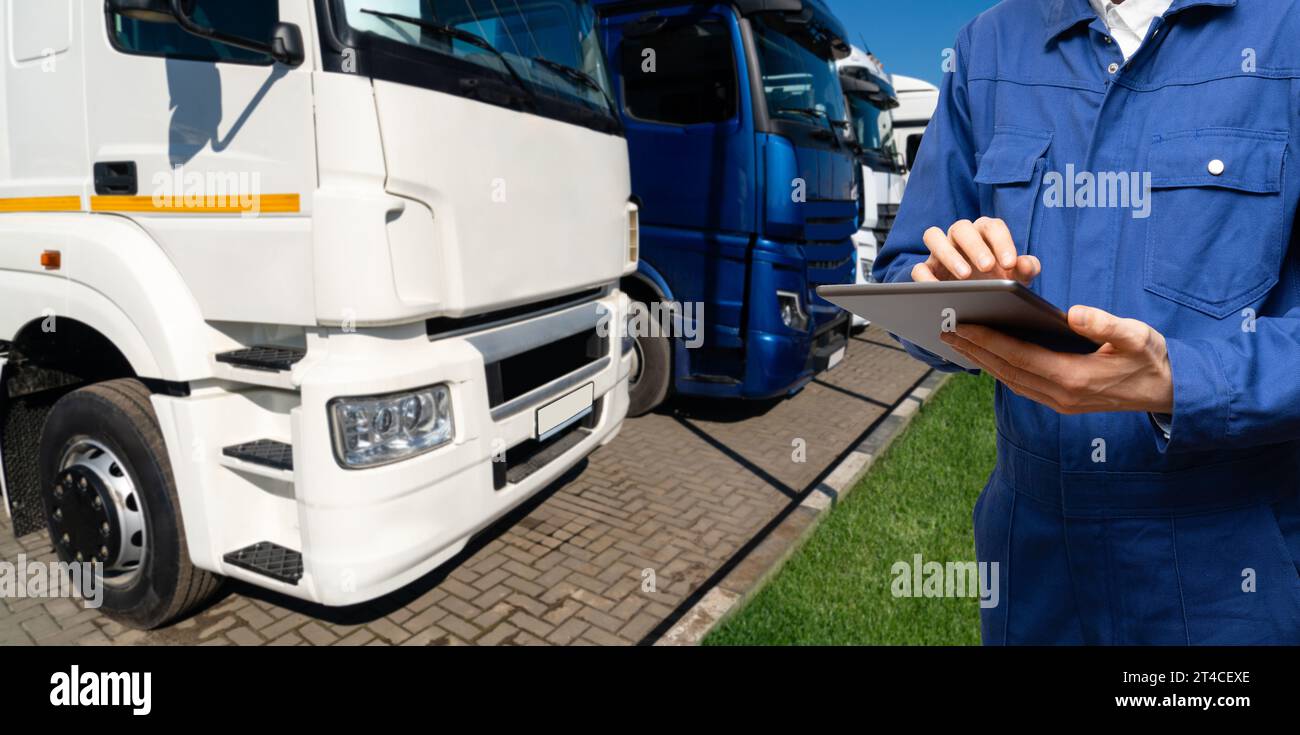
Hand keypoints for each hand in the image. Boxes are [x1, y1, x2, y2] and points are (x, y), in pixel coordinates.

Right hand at [912, 217, 1040, 284]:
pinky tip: (940, 290)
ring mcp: (940, 251)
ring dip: (948, 253)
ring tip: (964, 275)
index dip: (1002, 242)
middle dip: (975, 247)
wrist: (978, 298)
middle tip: (987, 267)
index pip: (992, 227)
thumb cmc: (998, 280)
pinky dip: (925, 277)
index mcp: (984, 232)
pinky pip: (918, 267)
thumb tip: (1026, 264)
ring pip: (933, 236)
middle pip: (961, 228)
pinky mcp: (926, 269)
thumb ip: (1026, 269)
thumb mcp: (1016, 277)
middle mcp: (960, 236)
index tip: (1010, 263)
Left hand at [939, 305, 1174, 414]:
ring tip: (958, 340)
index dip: (987, 341)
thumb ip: (1107, 325)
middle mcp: (1060, 395)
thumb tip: (1074, 313)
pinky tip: (987, 355)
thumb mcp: (1138, 336)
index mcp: (1074, 378)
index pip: (1019, 356)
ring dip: (983, 360)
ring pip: (1010, 380)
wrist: (1170, 392)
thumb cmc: (1153, 359)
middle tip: (944, 329)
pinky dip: (1001, 369)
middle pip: (1006, 370)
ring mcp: (1059, 402)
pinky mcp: (1062, 401)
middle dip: (974, 349)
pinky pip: (1021, 385)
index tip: (961, 325)